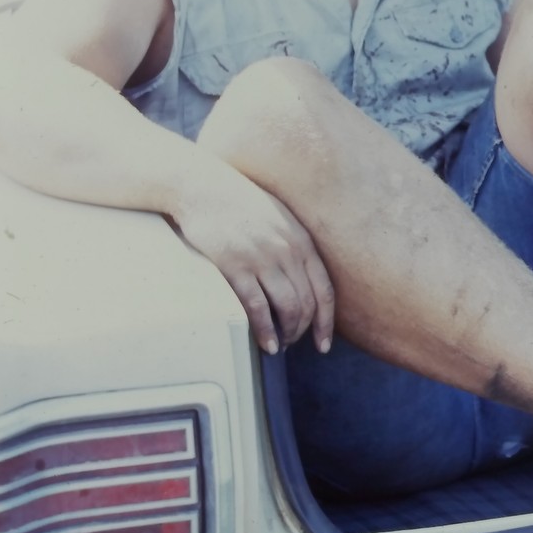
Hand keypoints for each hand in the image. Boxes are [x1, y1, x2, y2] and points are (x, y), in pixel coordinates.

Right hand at [169, 171, 335, 354]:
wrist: (204, 186)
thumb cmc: (240, 203)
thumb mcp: (279, 218)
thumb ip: (294, 245)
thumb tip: (301, 278)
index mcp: (302, 240)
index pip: (325, 290)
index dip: (327, 322)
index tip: (324, 344)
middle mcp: (288, 250)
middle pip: (308, 303)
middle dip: (304, 331)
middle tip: (293, 343)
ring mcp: (263, 258)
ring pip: (288, 308)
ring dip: (286, 334)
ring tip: (278, 345)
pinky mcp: (235, 265)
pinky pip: (257, 307)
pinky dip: (264, 330)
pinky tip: (264, 343)